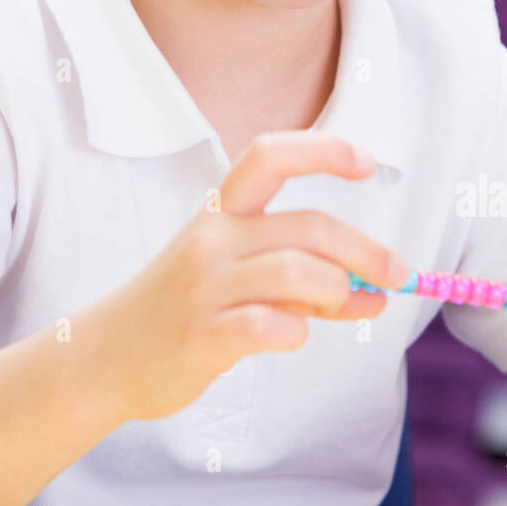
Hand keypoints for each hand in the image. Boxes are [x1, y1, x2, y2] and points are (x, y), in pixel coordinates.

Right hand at [99, 130, 408, 421]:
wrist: (107, 355)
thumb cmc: (184, 308)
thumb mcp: (235, 276)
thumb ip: (304, 279)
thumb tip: (377, 292)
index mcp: (220, 212)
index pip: (270, 155)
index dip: (323, 150)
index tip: (368, 163)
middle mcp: (211, 240)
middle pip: (307, 226)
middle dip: (365, 250)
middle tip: (399, 275)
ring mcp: (204, 288)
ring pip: (295, 271)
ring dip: (338, 290)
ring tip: (348, 307)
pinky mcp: (200, 337)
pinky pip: (266, 325)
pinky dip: (297, 330)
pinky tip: (295, 335)